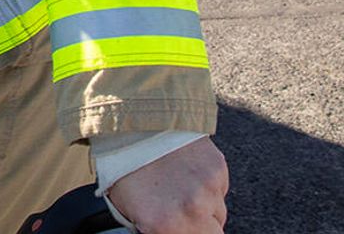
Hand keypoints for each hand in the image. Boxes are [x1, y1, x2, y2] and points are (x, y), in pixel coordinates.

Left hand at [107, 136, 227, 232]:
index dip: (181, 232)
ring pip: (219, 212)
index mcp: (164, 225)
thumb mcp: (128, 209)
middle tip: (181, 211)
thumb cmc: (122, 162)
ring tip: (179, 184)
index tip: (176, 225)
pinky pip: (220, 188)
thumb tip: (165, 229)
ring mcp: (207, 190)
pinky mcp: (217, 169)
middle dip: (200, 227)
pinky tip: (186, 169)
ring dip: (205, 205)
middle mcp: (191, 211)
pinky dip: (208, 183)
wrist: (129, 121)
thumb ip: (155, 228)